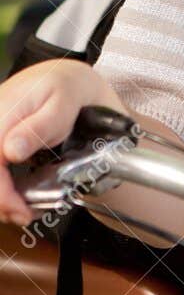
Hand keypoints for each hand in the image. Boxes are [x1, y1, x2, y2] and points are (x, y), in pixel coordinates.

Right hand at [0, 60, 121, 229]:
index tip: (20, 209)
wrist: (62, 79)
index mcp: (2, 111)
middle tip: (23, 215)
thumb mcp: (64, 102)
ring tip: (21, 210)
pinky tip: (14, 196)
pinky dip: (0, 188)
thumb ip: (40, 126)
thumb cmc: (66, 91)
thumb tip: (10, 150)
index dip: (0, 191)